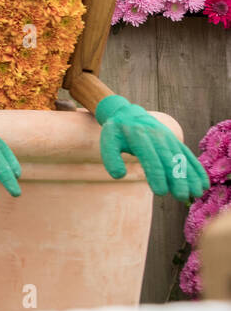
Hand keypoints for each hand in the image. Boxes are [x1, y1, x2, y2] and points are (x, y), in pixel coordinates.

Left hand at [95, 95, 209, 200]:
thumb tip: (119, 175)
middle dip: (177, 179)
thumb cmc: (116, 132)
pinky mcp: (175, 141)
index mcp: (139, 137)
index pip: (149, 159)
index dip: (156, 176)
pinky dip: (197, 169)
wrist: (128, 113)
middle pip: (169, 160)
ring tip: (195, 193)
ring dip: (190, 176)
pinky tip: (203, 183)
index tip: (160, 192)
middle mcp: (157, 137)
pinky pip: (188, 155)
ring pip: (182, 159)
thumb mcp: (108, 141)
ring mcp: (168, 138)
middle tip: (181, 196)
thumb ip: (111, 158)